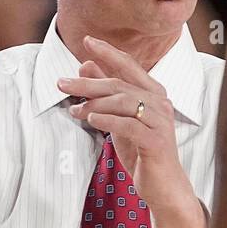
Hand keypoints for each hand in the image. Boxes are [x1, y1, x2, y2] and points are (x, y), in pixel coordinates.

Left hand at [58, 37, 204, 227]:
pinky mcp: (156, 140)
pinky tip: (91, 120)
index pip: (129, 65)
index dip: (108, 51)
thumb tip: (85, 65)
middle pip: (119, 83)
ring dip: (93, 104)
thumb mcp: (119, 120)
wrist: (165, 187)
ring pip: (122, 101)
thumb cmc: (143, 153)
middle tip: (61, 82)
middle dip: (88, 81)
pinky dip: (107, 120)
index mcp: (154, 94)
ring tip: (74, 110)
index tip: (87, 40)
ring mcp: (160, 121)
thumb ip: (106, 94)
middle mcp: (161, 103)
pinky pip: (127, 124)